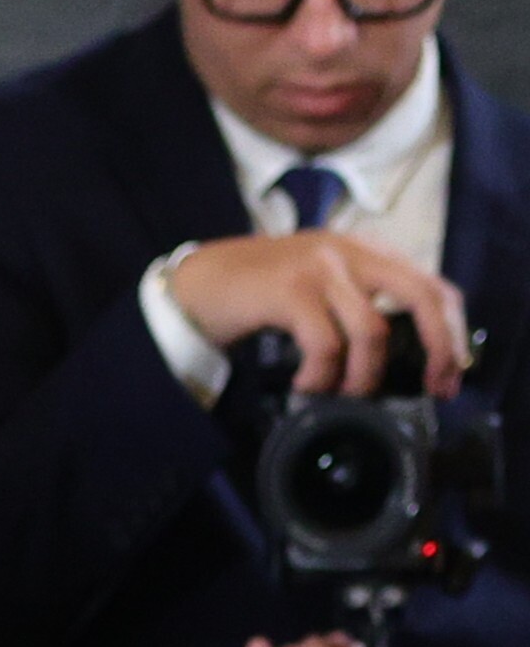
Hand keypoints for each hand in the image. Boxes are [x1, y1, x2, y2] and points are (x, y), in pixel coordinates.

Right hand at [166, 232, 471, 396]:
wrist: (194, 283)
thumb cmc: (255, 294)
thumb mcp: (319, 288)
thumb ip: (355, 305)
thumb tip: (392, 359)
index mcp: (365, 252)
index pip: (432, 284)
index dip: (452, 330)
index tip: (450, 373)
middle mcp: (350, 252)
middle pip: (422, 295)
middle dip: (438, 346)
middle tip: (433, 386)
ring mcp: (319, 268)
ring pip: (372, 329)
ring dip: (364, 375)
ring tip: (345, 395)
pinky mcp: (289, 290)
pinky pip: (324, 344)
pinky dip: (321, 376)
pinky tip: (307, 386)